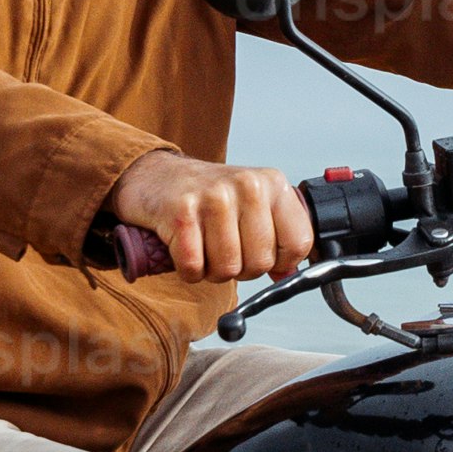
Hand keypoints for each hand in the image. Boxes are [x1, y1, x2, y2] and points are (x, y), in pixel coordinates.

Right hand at [107, 149, 317, 282]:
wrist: (154, 176)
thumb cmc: (207, 197)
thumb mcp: (251, 206)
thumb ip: (276, 237)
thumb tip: (287, 275)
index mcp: (272, 184)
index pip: (298, 243)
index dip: (281, 262)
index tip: (265, 255)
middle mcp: (247, 185)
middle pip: (261, 262)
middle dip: (241, 269)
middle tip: (224, 249)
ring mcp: (214, 197)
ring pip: (227, 268)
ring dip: (211, 270)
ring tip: (203, 247)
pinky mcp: (182, 212)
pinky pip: (194, 267)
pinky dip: (187, 270)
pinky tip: (184, 248)